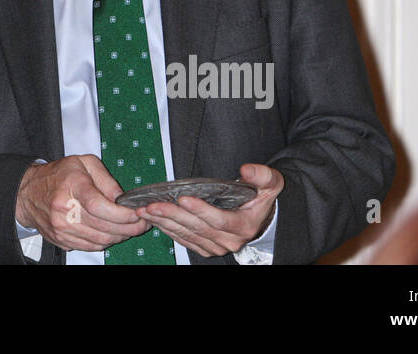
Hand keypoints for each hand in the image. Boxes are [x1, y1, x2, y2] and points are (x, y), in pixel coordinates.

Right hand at [16, 155, 150, 252]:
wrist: (28, 192)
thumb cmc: (58, 175)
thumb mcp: (84, 163)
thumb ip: (106, 179)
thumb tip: (122, 199)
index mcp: (72, 186)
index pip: (99, 206)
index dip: (122, 214)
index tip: (136, 214)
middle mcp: (65, 210)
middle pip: (103, 227)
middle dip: (129, 228)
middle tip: (142, 223)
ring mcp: (62, 228)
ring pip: (99, 240)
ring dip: (119, 237)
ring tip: (129, 229)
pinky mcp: (61, 240)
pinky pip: (90, 246)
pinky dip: (105, 242)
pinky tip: (111, 233)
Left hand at [140, 163, 283, 256]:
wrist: (263, 219)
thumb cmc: (262, 197)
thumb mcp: (271, 183)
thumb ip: (262, 175)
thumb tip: (246, 169)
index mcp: (243, 226)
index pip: (219, 220)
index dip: (200, 210)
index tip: (183, 198)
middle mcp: (229, 241)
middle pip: (197, 228)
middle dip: (172, 215)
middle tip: (152, 205)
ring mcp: (217, 246)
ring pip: (187, 235)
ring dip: (164, 223)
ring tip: (146, 211)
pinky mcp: (206, 248)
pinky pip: (185, 240)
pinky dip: (168, 230)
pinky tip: (155, 220)